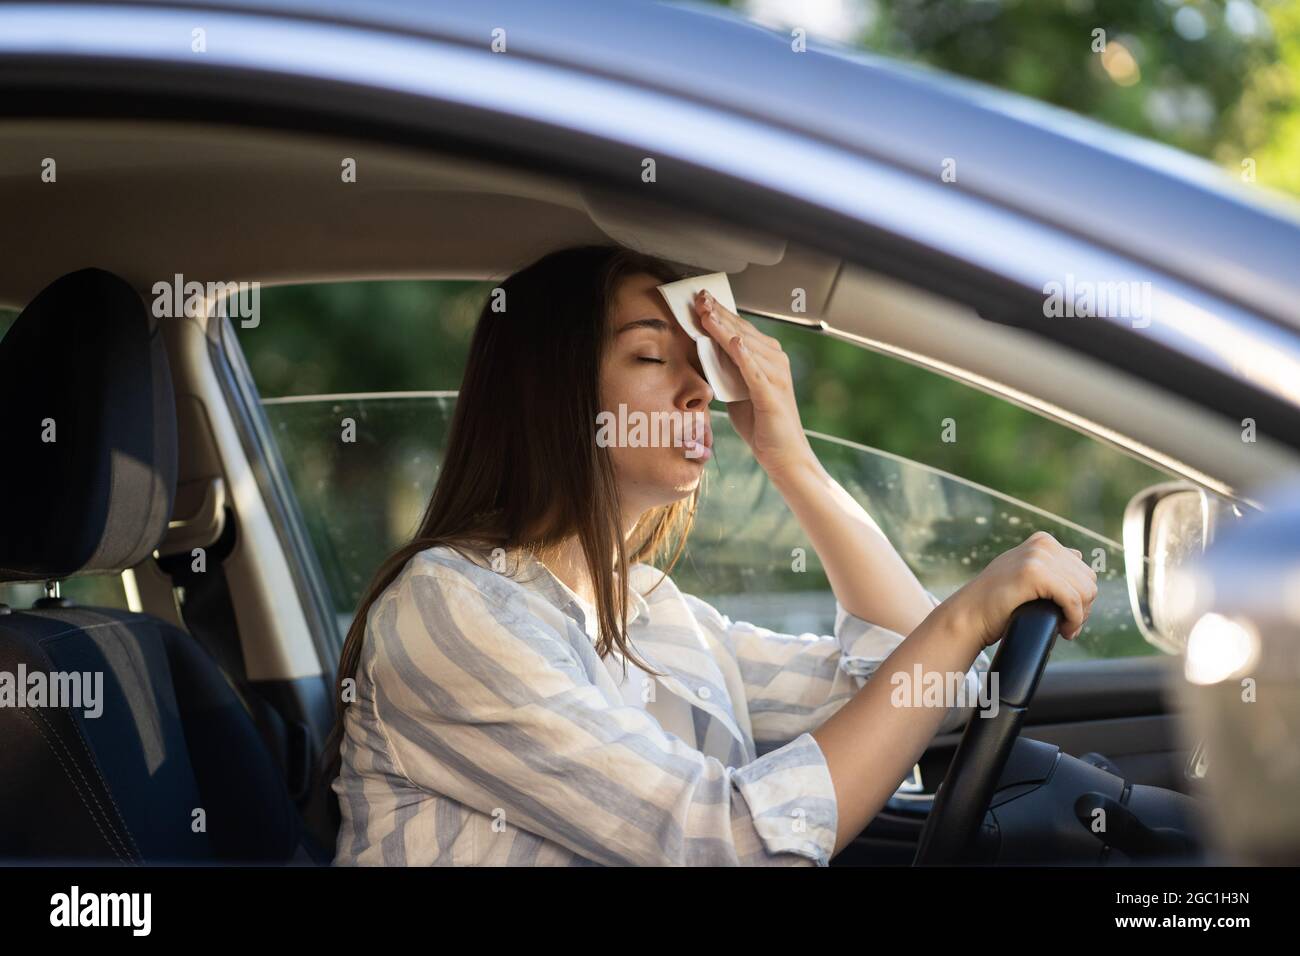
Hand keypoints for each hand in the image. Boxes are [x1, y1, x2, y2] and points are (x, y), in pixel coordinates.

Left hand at [694, 289, 814, 479]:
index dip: (721, 313)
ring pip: (747, 346)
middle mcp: (775, 362)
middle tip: (699, 298)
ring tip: (707, 314)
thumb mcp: (737, 393)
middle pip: (743, 332)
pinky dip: (744, 355)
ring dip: (726, 329)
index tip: (702, 299)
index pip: (741, 330)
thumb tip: (704, 353)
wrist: (784, 456)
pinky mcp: (771, 394)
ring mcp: (776, 377)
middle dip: (720, 314)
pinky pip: (754, 371)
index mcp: (768, 359)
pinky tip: (733, 341)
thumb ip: (725, 372)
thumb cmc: (761, 425)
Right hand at [939, 531, 1098, 647]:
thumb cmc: (996, 603)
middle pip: (1088, 580)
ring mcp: (1037, 556)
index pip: (1084, 570)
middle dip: (1083, 607)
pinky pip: (1072, 600)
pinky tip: (1065, 631)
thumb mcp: (1023, 572)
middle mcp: (1042, 544)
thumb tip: (1079, 557)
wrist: (969, 615)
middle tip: (1067, 625)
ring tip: (1065, 628)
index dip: (1081, 597)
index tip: (1068, 615)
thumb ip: (1047, 562)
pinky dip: (1074, 619)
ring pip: (1085, 591)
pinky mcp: (1034, 573)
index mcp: (1043, 541)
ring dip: (1080, 616)